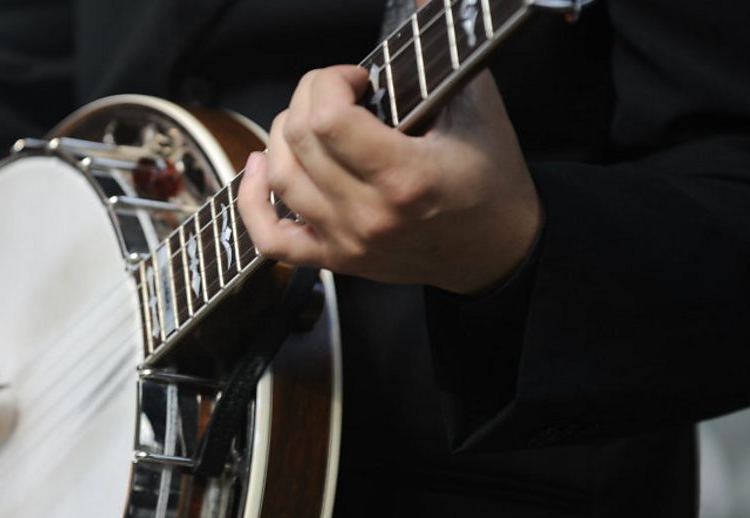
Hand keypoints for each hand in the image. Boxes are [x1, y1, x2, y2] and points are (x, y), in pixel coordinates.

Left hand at [237, 66, 540, 293]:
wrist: (496, 249)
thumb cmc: (490, 179)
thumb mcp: (477, 107)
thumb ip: (444, 54)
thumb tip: (425, 0)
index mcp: (405, 177)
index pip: (326, 120)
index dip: (329, 83)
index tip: (356, 79)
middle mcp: (369, 214)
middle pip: (298, 141)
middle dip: (308, 98)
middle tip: (337, 93)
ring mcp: (348, 242)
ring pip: (280, 178)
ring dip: (283, 136)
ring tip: (308, 121)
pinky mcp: (335, 259)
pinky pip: (270, 238)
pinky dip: (252, 201)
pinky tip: (260, 169)